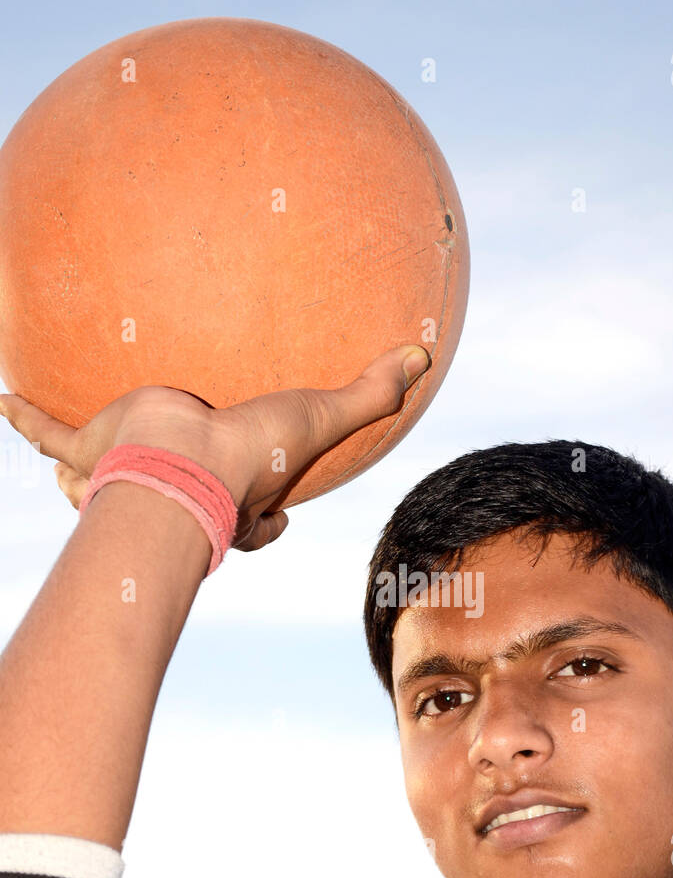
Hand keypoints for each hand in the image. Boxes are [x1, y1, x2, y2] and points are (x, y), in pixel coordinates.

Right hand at [0, 344, 430, 551]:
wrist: (183, 461)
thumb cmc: (251, 453)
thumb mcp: (321, 413)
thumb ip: (372, 391)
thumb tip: (426, 354)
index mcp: (236, 495)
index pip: (259, 521)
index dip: (271, 522)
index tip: (279, 516)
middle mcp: (182, 491)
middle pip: (182, 499)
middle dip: (185, 500)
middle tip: (187, 481)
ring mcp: (132, 474)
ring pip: (110, 479)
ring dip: (98, 473)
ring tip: (84, 456)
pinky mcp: (91, 451)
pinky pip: (51, 436)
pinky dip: (27, 419)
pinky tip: (3, 398)